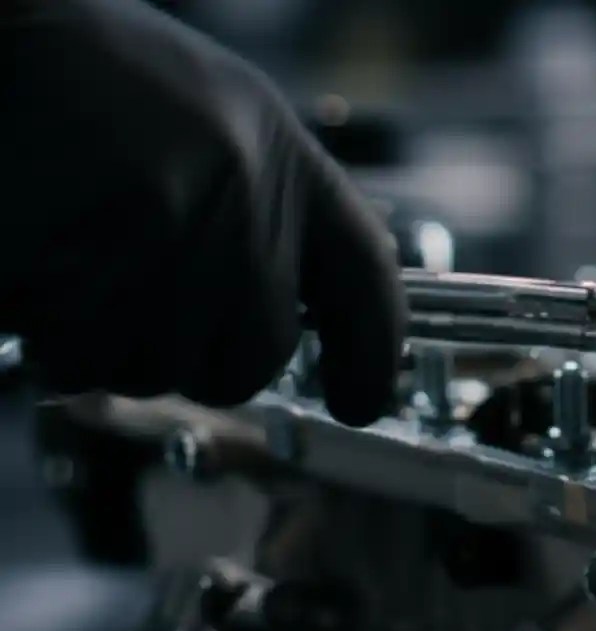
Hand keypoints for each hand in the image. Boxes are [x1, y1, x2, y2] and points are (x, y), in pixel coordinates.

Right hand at [0, 0, 405, 424]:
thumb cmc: (78, 79)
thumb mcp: (206, 123)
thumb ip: (254, 209)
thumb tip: (286, 310)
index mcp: (280, 154)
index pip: (364, 274)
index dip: (373, 351)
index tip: (361, 402)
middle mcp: (250, 193)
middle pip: (257, 355)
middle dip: (194, 358)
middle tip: (131, 303)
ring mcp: (186, 229)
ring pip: (163, 368)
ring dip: (107, 343)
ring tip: (72, 259)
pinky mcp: (111, 257)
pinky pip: (86, 358)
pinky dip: (50, 339)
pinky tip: (37, 272)